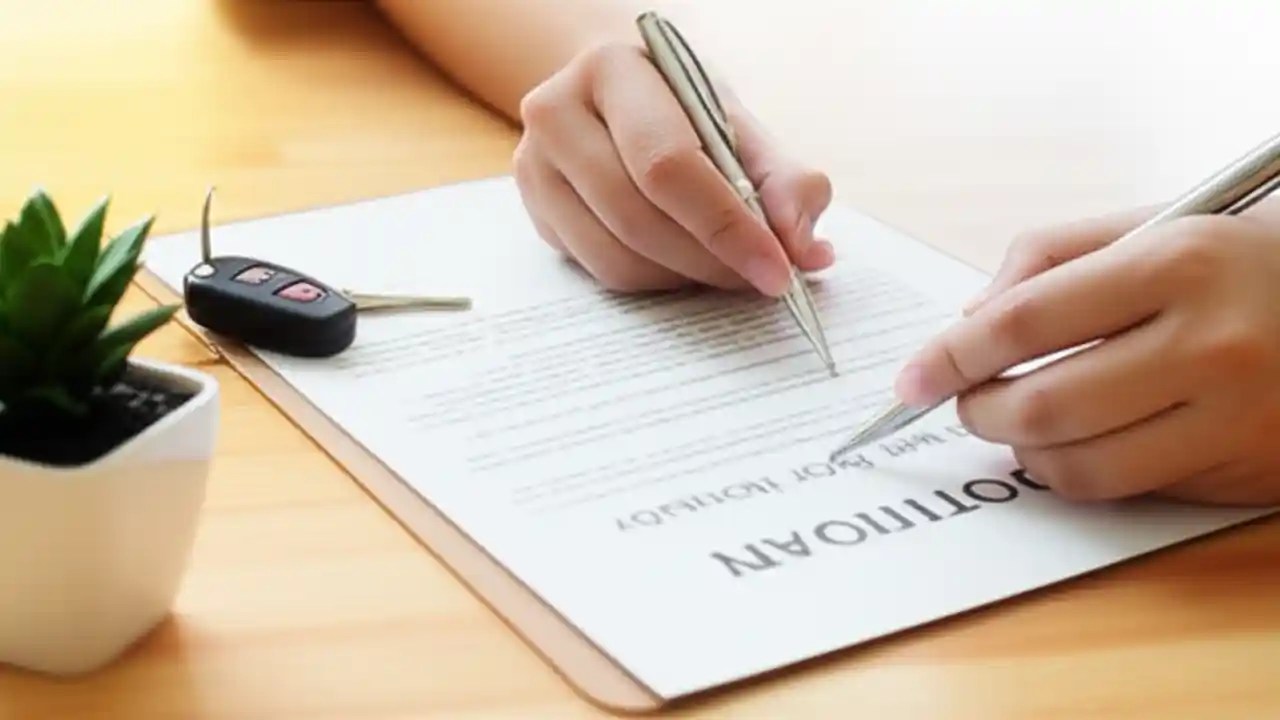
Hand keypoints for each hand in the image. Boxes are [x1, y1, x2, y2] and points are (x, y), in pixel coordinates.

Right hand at [512, 41, 833, 294]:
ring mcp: (533, 167)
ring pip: (618, 258)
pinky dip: (657, 281)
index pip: (667, 164)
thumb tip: (806, 251)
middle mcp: (556, 112)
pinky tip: (685, 262)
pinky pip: (603, 274)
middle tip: (763, 279)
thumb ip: (785, 181)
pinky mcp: (535, 215)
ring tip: (727, 267)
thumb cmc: (683, 111)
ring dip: (686, 278)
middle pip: (637, 217)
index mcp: (611, 70)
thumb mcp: (739, 125)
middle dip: (712, 261)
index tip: (779, 271)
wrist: (617, 102)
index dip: (727, 226)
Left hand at [894, 204, 1279, 505]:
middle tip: (962, 403)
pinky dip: (1079, 473)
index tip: (912, 377)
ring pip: (1083, 468)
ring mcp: (1235, 418)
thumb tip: (969, 322)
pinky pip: (1132, 490)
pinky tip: (1074, 443)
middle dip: (978, 412)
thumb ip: (1050, 257)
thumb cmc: (1240, 259)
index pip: (1027, 321)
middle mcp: (1211, 346)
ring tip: (1014, 423)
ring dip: (1022, 453)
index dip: (952, 355)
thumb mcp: (1154, 225)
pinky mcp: (1246, 471)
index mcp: (1179, 264)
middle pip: (1046, 406)